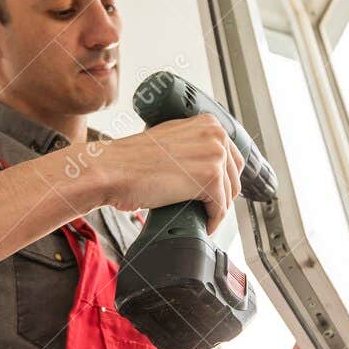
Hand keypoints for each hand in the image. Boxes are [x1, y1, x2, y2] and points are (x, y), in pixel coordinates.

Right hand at [95, 113, 243, 231]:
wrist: (114, 169)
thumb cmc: (132, 159)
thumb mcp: (170, 139)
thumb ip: (192, 145)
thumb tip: (204, 164)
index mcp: (208, 123)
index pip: (232, 157)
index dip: (224, 179)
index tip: (217, 193)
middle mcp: (216, 135)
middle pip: (234, 176)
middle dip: (223, 196)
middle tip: (209, 209)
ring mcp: (215, 155)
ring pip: (228, 194)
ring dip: (216, 210)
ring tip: (202, 218)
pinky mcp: (210, 178)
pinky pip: (220, 209)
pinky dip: (212, 221)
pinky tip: (203, 225)